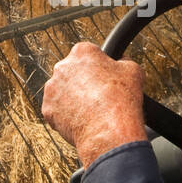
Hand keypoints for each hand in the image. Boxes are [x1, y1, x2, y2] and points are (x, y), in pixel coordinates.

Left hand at [41, 42, 146, 168]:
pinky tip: (82, 120)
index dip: (99, 67)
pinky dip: (67, 115)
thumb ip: (124, 61)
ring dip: (73, 98)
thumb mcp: (133, 71)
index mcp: (82, 52)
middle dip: (83, 82)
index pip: (89, 54)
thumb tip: (122, 62)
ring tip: (91, 110)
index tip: (105, 78)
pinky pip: (57, 110)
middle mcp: (63, 67)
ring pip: (63, 91)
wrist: (109, 130)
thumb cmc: (121, 100)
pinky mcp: (48, 109)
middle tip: (99, 96)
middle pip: (73, 72)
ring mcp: (52, 89)